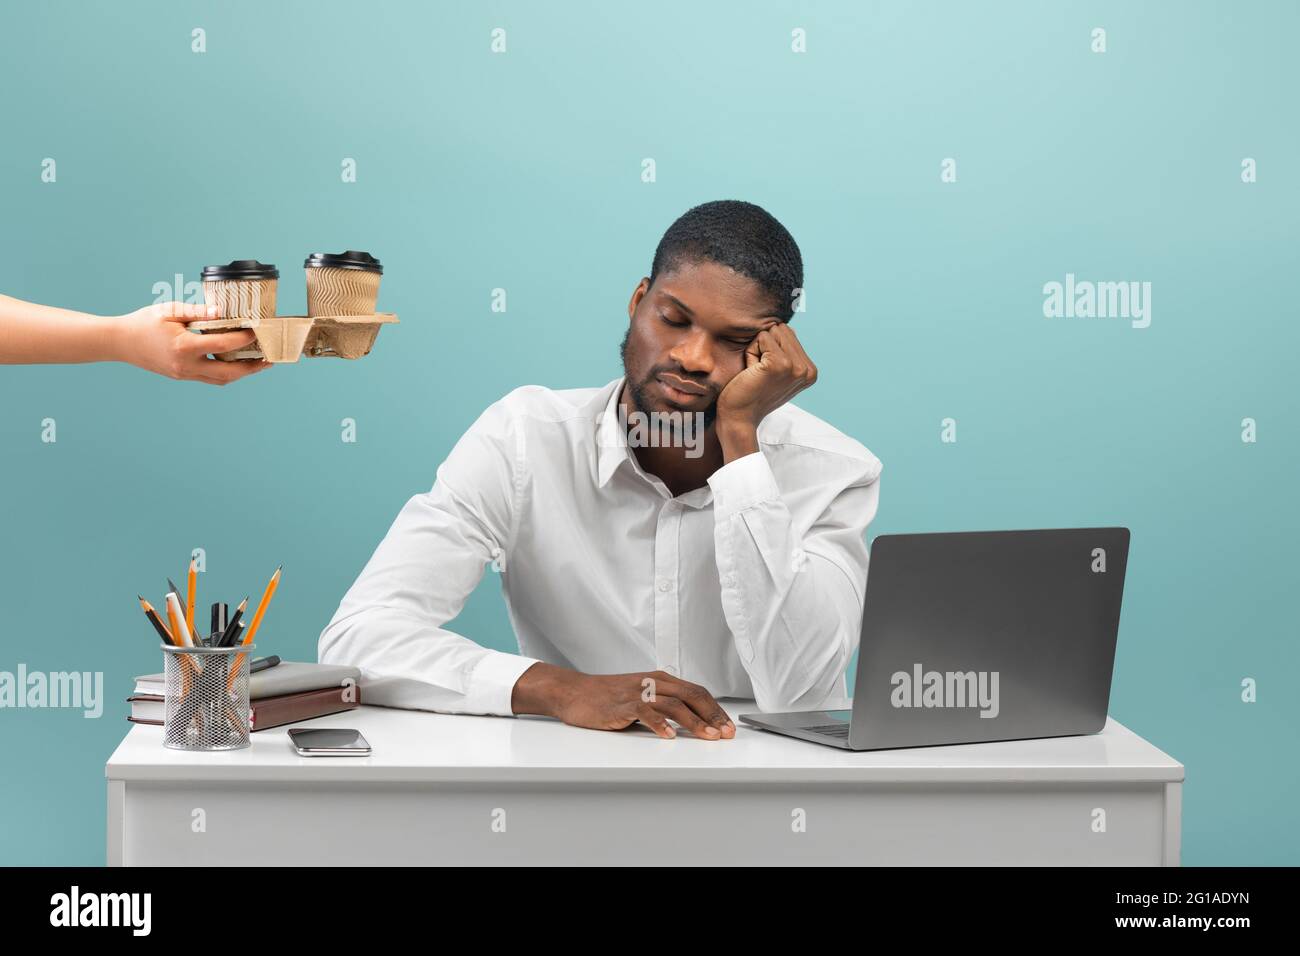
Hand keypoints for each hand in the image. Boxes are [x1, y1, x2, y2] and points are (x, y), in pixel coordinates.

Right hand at [115, 301, 269, 384]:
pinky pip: (210, 378)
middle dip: (252, 367)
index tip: (257, 331)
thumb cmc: (145, 322)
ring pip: (221, 379)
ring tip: (259, 363)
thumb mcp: (170, 311)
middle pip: (228, 373)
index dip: (243, 339)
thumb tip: (223, 311)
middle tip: (270, 359)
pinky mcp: (182, 376)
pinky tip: (237, 363)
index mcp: (184, 347)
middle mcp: (186, 365)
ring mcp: (184, 374)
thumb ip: (198, 312)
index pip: (222, 345)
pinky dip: (227, 372)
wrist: (121, 342)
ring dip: (242, 373)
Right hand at [511, 662, 735, 739]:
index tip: (728, 726)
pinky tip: (670, 736)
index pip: (697, 692)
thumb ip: (664, 705)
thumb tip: (693, 721)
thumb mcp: (641, 696)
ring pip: (674, 703)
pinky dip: (660, 724)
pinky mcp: (622, 704)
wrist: (574, 692)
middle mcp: (652, 682)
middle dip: (712, 715)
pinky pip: (646, 712)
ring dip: (694, 721)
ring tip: (708, 736)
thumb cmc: (607, 697)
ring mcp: (637, 692)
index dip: (715, 709)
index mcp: (660, 679)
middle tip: (726, 733)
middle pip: (692, 695)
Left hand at [714, 322, 817, 460]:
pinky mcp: (780, 364)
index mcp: (810, 371)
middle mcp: (807, 370)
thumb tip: (784, 325)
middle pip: (781, 329)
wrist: (739, 418)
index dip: (770, 349)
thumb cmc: (751, 393)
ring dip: (757, 349)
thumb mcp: (775, 372)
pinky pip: (760, 337)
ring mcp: (795, 367)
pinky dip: (750, 353)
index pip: (789, 334)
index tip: (766, 375)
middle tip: (759, 373)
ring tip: (756, 373)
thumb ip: (785, 350)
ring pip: (771, 331)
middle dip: (764, 346)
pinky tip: (751, 373)